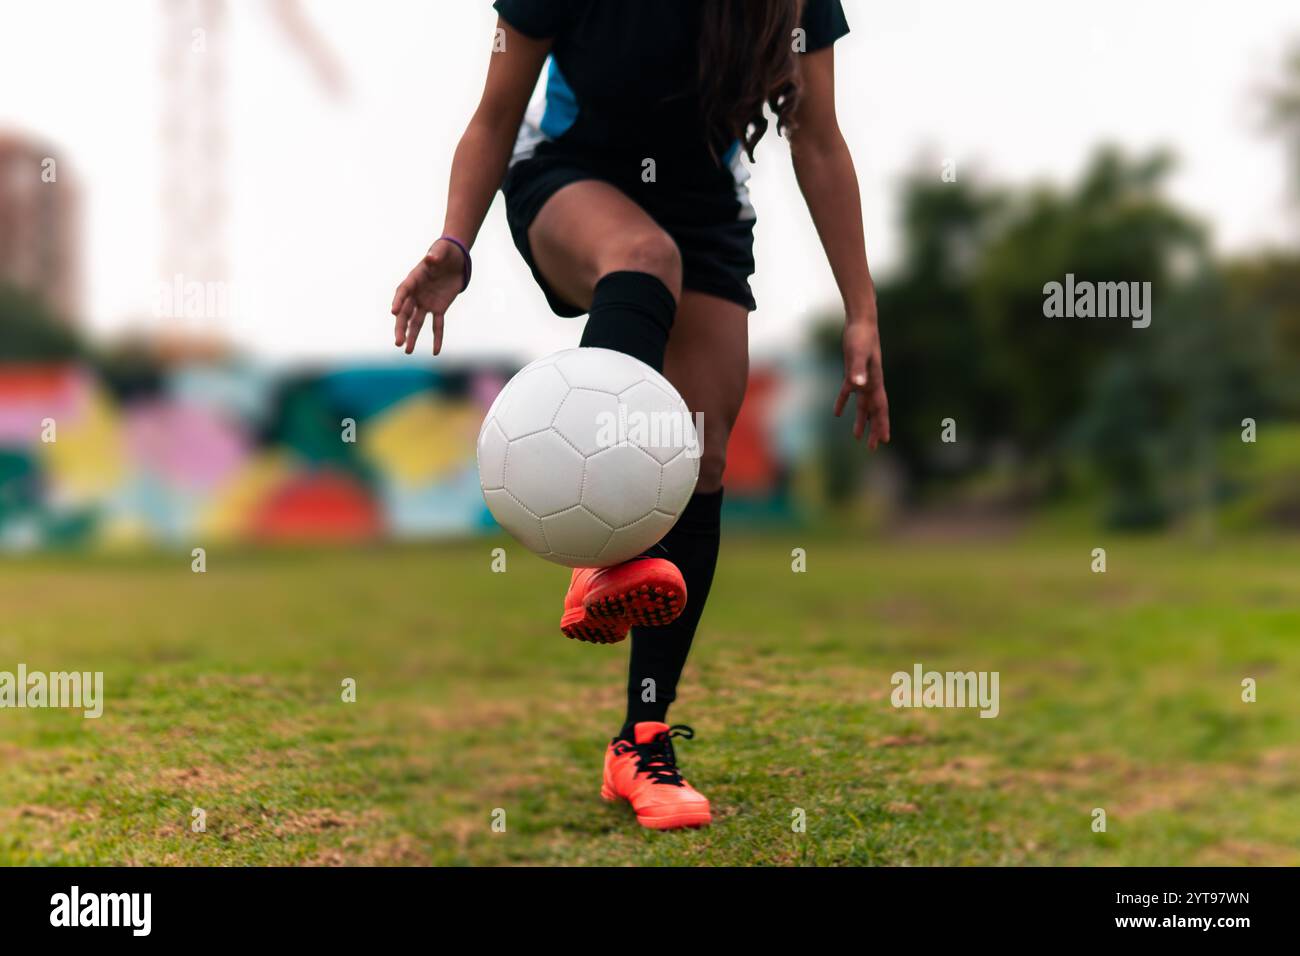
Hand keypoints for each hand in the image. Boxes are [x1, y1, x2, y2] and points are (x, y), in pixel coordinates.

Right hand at [390, 239, 465, 354]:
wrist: (455, 259)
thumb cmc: (444, 252)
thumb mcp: (441, 251)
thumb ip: (435, 254)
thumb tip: (431, 258)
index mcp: (413, 279)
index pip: (403, 291)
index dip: (398, 301)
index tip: (394, 312)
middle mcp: (416, 294)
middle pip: (405, 313)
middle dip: (401, 327)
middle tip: (398, 342)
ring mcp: (426, 302)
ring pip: (416, 322)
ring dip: (412, 336)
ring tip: (407, 351)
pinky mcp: (439, 308)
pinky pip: (437, 325)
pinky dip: (437, 338)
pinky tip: (436, 352)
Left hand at [833, 310, 890, 450]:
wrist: (860, 322)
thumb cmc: (861, 336)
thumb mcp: (857, 354)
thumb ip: (857, 370)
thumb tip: (859, 386)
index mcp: (875, 382)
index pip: (880, 408)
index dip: (882, 424)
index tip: (884, 440)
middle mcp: (871, 383)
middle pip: (874, 411)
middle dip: (874, 429)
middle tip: (873, 448)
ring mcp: (863, 378)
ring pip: (863, 405)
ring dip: (861, 420)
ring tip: (856, 437)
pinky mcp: (852, 372)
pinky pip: (849, 392)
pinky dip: (844, 402)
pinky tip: (837, 413)